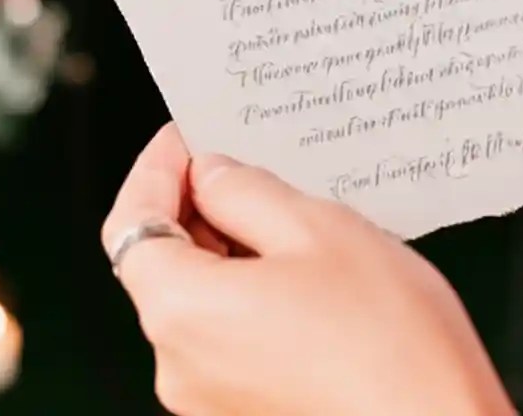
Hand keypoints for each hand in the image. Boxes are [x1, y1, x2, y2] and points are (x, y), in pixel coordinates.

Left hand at [102, 124, 514, 415]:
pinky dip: (256, 298)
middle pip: (165, 265)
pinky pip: (233, 338)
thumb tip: (211, 176)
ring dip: (235, 255)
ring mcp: (211, 398)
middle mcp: (180, 363)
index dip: (155, 169)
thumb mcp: (318, 229)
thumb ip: (246, 192)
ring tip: (299, 224)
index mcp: (181, 309)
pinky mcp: (247, 413)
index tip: (185, 135)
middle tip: (252, 166)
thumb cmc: (391, 341)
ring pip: (204, 302)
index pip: (132, 222)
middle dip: (199, 210)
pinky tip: (311, 280)